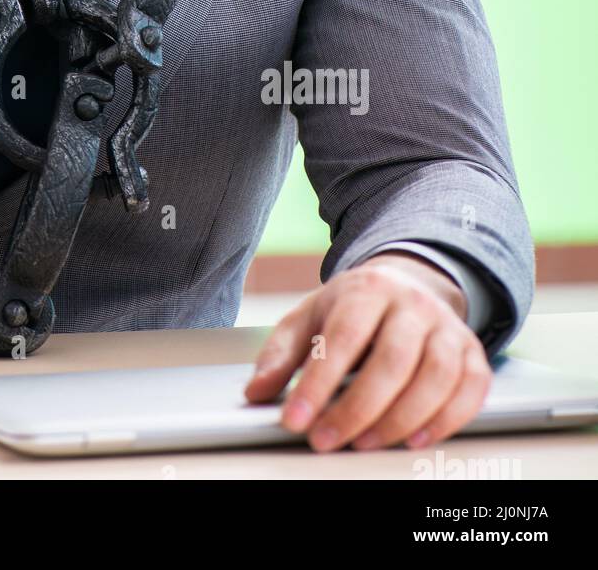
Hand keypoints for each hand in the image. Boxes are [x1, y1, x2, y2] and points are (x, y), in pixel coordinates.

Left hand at [243, 251, 492, 451]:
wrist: (405, 284)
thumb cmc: (352, 309)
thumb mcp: (310, 318)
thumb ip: (281, 354)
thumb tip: (256, 392)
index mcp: (366, 289)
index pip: (343, 338)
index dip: (318, 383)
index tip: (295, 420)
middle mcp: (412, 304)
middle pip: (392, 361)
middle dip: (356, 409)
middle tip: (326, 440)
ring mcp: (446, 327)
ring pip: (435, 377)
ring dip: (399, 420)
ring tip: (364, 444)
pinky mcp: (472, 351)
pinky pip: (471, 388)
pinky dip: (447, 420)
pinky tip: (415, 440)